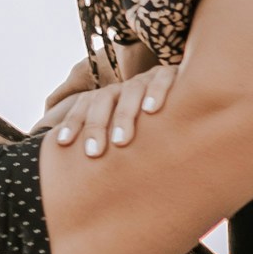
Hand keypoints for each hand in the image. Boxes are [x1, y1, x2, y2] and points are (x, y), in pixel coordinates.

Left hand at [45, 56, 181, 162]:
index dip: (73, 122)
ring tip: (121, 141)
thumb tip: (78, 178)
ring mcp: (148, 80)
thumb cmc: (152, 130)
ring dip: (124, 115)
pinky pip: (163, 79)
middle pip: (104, 99)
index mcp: (111, 98)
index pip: (85, 105)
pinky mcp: (172, 75)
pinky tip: (152, 110)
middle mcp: (125, 88)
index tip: (62, 143)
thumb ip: (107, 146)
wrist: (190, 100)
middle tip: (94, 153)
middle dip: (96, 125)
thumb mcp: (127, 136)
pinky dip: (157, 91)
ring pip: (131, 91)